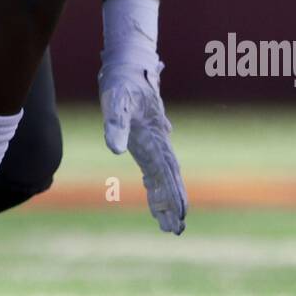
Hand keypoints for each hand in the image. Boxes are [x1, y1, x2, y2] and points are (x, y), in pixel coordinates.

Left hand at [98, 61, 186, 233]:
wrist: (127, 65)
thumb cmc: (120, 83)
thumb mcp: (115, 101)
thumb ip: (115, 124)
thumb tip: (114, 150)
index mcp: (154, 138)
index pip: (167, 172)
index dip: (174, 194)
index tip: (181, 216)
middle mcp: (157, 143)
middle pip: (170, 178)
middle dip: (174, 203)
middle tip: (178, 230)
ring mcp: (153, 143)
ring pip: (163, 177)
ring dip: (166, 200)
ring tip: (170, 226)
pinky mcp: (145, 141)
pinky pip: (153, 169)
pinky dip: (156, 186)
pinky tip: (155, 201)